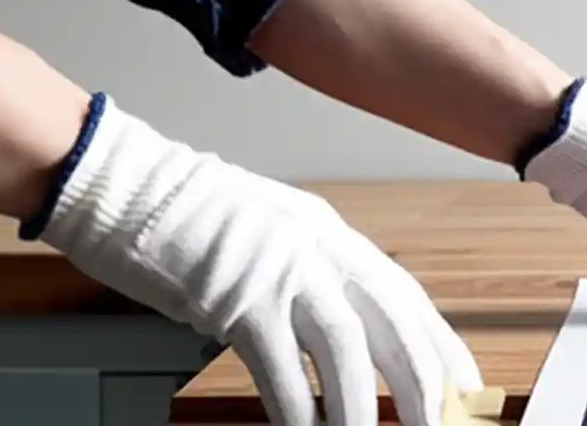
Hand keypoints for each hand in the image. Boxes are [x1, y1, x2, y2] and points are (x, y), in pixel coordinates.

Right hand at [34, 96, 481, 425]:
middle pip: (392, 322)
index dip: (439, 344)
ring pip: (345, 350)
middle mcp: (318, 248)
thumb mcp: (268, 237)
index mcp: (329, 234)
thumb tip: (338, 331)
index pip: (403, 297)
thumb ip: (305, 275)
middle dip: (423, 382)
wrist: (123, 184)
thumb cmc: (185, 215)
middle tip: (442, 424)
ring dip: (361, 409)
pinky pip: (279, 367)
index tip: (463, 385)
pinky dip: (297, 410)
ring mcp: (280, 270)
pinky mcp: (236, 297)